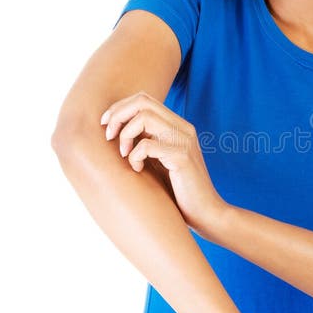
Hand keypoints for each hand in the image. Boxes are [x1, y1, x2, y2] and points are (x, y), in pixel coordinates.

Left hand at [100, 91, 226, 237]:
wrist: (206, 213)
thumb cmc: (179, 191)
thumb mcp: (158, 160)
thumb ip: (145, 142)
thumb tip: (115, 130)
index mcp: (177, 125)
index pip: (143, 99)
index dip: (119, 108)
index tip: (106, 126)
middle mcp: (182, 128)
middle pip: (142, 101)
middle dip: (117, 115)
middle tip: (108, 136)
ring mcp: (184, 141)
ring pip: (144, 116)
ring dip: (125, 134)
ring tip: (124, 155)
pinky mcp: (182, 157)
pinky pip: (147, 145)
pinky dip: (134, 156)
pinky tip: (137, 169)